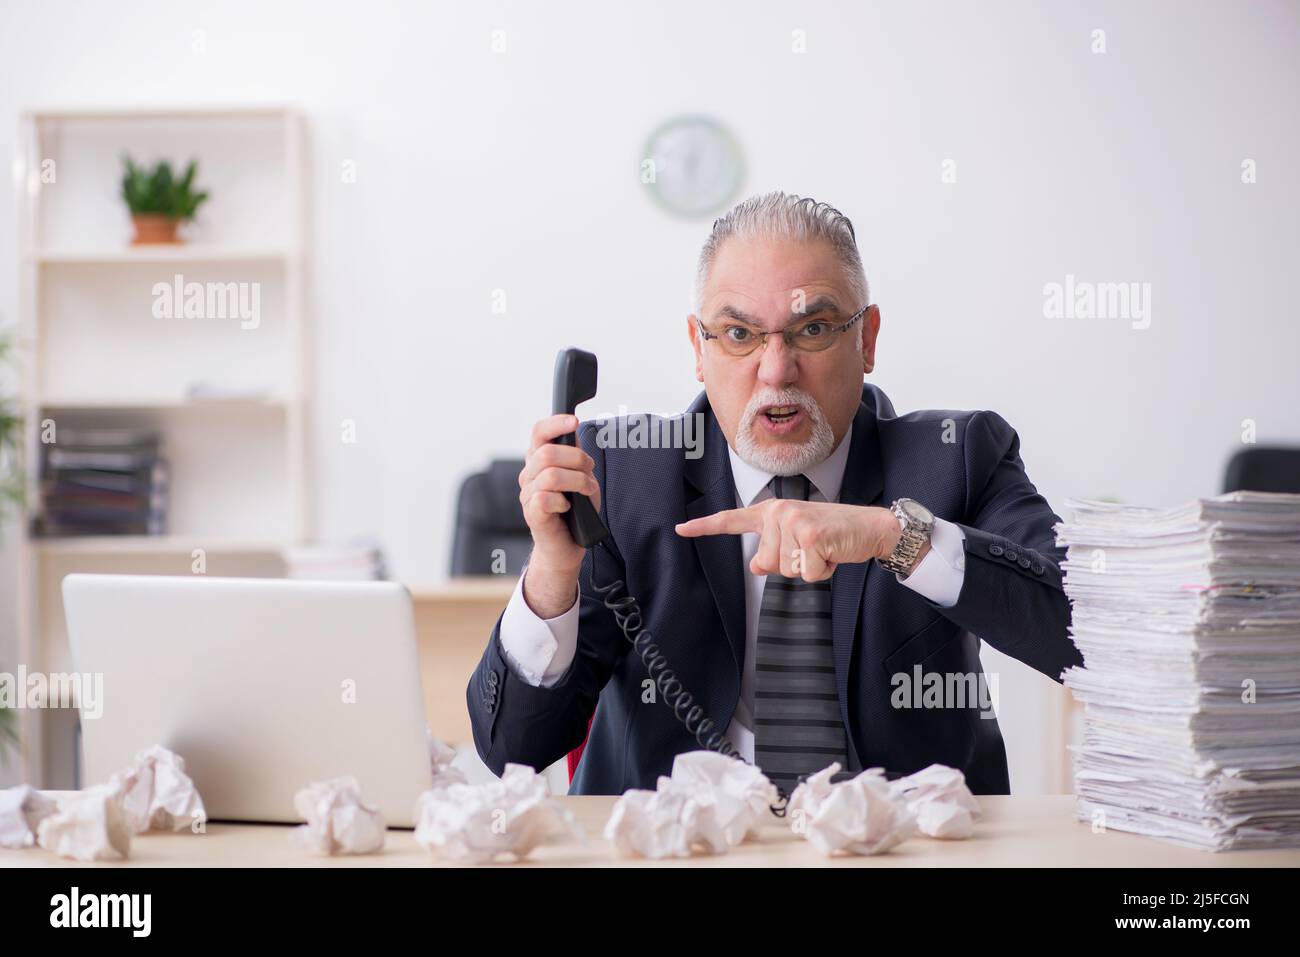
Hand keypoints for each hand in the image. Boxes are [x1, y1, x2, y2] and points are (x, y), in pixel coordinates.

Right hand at [518, 414, 600, 615]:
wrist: (567, 546)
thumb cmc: (575, 511)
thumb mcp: (581, 478)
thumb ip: (576, 459)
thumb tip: (575, 436)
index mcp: (539, 461)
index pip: (539, 432)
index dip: (555, 423)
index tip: (574, 421)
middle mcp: (529, 475)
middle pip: (548, 453)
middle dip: (577, 459)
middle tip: (589, 471)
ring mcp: (528, 494)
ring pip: (550, 474)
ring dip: (577, 481)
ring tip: (586, 491)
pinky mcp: (532, 513)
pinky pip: (545, 497)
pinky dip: (563, 500)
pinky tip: (568, 507)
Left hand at [675, 500, 906, 580]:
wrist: (872, 528)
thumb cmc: (835, 535)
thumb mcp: (799, 543)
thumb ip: (773, 552)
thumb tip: (754, 567)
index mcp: (773, 512)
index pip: (732, 520)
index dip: (705, 527)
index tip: (680, 529)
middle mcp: (779, 512)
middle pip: (767, 564)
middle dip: (793, 566)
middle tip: (815, 548)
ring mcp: (793, 521)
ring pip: (786, 571)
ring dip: (809, 568)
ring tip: (825, 549)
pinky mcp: (810, 535)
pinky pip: (806, 574)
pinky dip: (823, 572)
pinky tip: (833, 553)